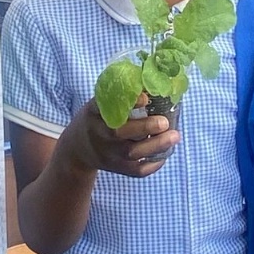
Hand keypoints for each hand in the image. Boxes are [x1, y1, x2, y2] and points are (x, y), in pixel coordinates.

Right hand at [63, 95, 177, 178]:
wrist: (78, 150)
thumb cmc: (97, 120)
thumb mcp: (99, 104)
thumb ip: (119, 96)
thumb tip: (151, 83)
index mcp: (94, 113)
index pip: (106, 106)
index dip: (127, 103)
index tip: (145, 98)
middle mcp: (99, 134)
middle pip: (119, 133)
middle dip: (145, 127)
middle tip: (165, 121)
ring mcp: (108, 154)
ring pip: (132, 153)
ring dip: (156, 145)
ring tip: (175, 136)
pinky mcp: (117, 168)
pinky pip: (137, 171)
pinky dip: (153, 164)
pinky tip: (165, 153)